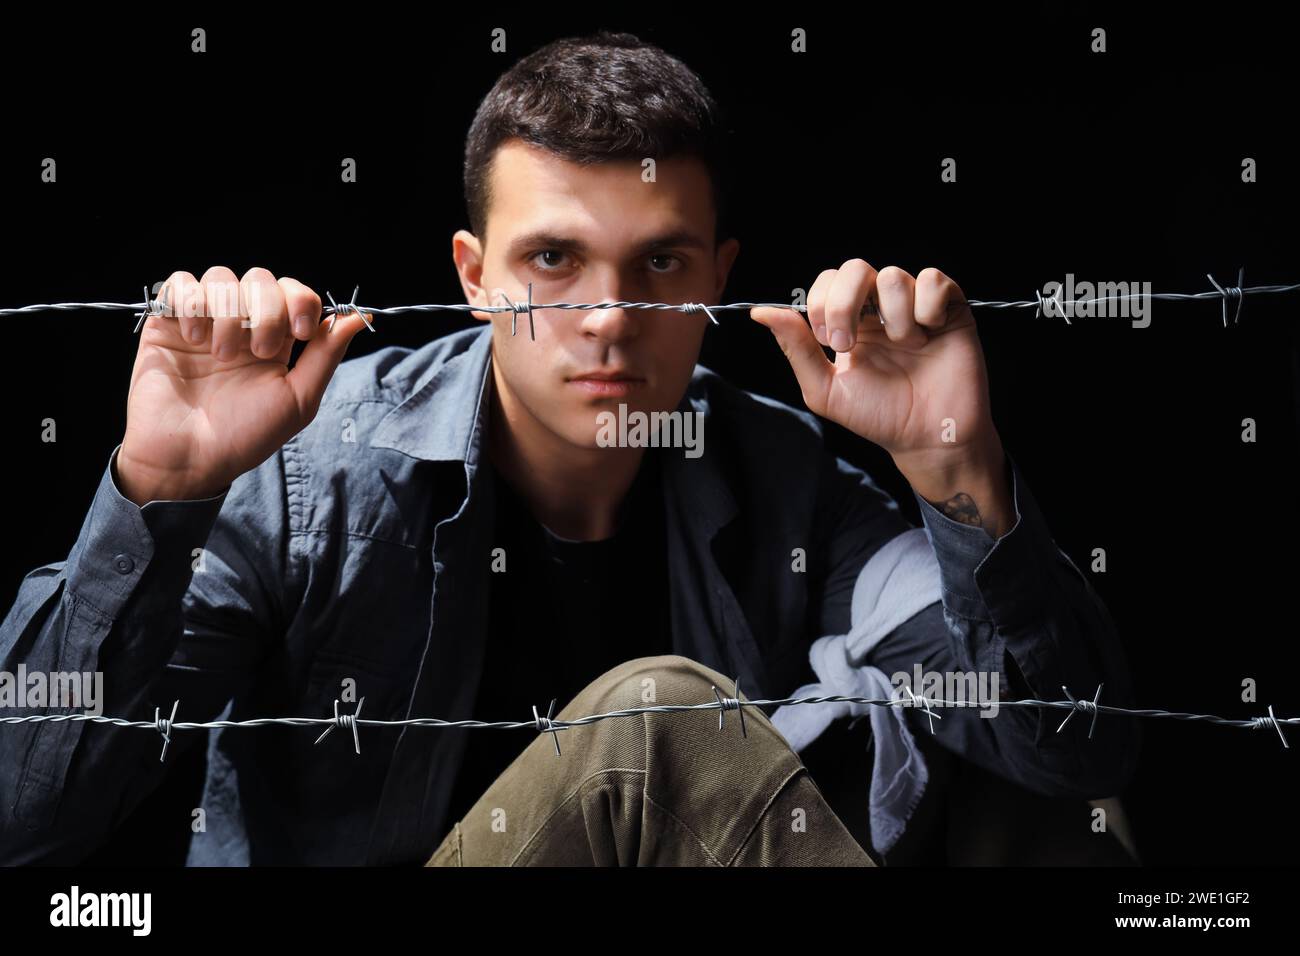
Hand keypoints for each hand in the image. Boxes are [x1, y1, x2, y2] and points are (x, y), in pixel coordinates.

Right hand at [117, 266, 370, 504]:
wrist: (189, 457)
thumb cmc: (246, 435)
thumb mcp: (299, 398)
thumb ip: (328, 354)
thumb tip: (363, 318)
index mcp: (277, 339)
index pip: (294, 291)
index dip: (300, 301)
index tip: (300, 332)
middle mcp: (242, 325)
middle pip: (261, 279)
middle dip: (266, 311)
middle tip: (258, 353)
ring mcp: (205, 321)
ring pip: (221, 277)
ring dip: (227, 313)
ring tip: (219, 355)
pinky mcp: (167, 323)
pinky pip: (180, 283)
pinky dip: (191, 303)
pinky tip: (192, 338)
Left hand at [750, 261, 992, 466]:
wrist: (928, 436)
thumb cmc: (879, 416)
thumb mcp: (826, 389)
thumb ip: (796, 348)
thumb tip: (760, 312)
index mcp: (849, 322)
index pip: (828, 282)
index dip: (822, 302)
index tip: (828, 340)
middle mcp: (880, 308)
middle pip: (855, 268)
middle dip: (844, 303)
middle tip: (849, 343)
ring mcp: (914, 305)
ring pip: (894, 276)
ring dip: (893, 316)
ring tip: (906, 347)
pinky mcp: (949, 308)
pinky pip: (934, 281)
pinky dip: (927, 308)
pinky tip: (928, 335)